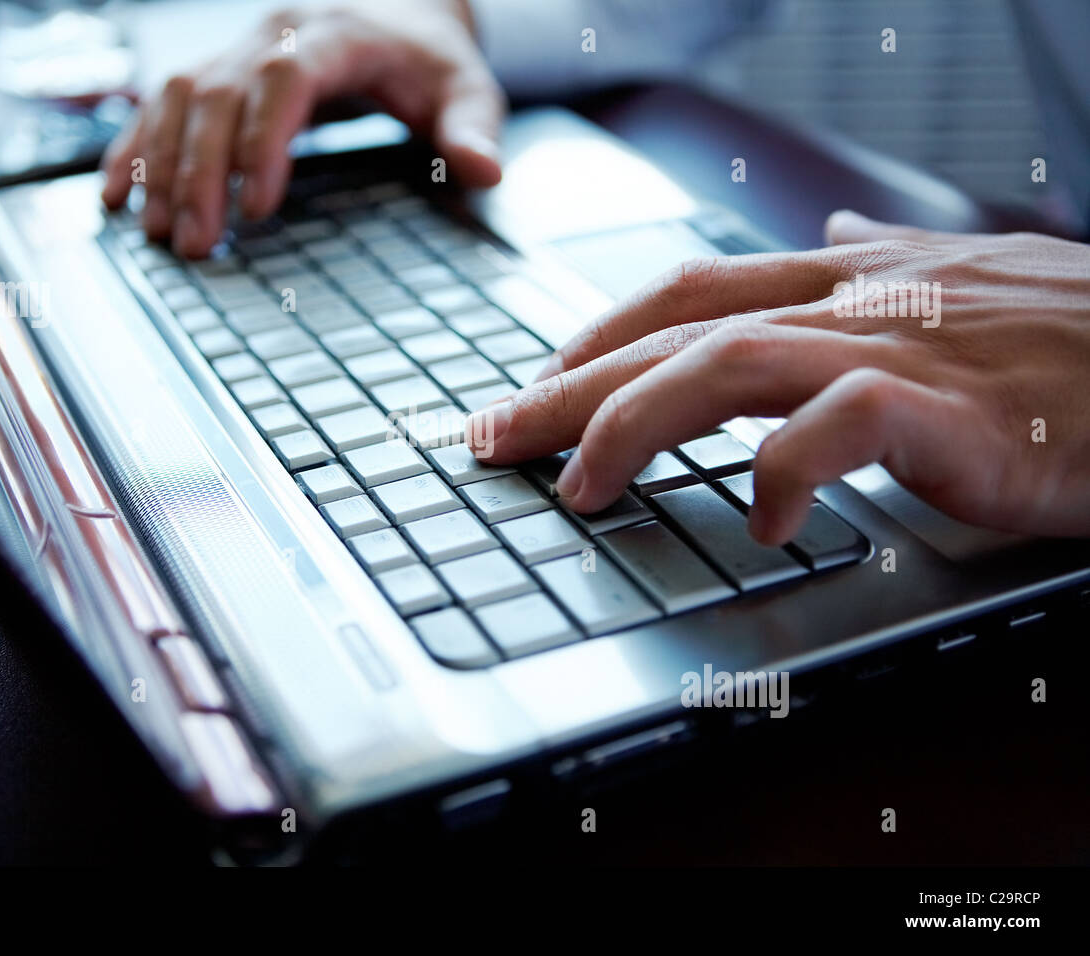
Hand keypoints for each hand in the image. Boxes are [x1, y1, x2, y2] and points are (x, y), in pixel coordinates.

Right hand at [99, 0, 502, 256]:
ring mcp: (238, 47)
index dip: (263, 140)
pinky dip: (135, 148)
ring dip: (161, 165)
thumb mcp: (465, 89)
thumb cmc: (429, 61)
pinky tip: (116, 198)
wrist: (397, 11)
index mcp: (335, 34)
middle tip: (196, 245)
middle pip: (220, 93)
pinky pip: (161, 101)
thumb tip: (485, 173)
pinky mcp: (218, 69)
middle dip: (201, 171)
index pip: (285, 79)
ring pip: (180, 95)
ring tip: (156, 234)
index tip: (257, 207)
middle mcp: (275, 33)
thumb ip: (473, 130)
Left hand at [465, 212, 1089, 545]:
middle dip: (568, 386)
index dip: (599, 332)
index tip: (535, 380)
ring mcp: (899, 347)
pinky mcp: (953, 407)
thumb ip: (880, 262)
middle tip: (491, 440)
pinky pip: (844, 426)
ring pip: (729, 364)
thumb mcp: (962, 279)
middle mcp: (854, 301)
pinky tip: (763, 523)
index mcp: (845, 280)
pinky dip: (789, 472)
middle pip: (675, 332)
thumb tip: (833, 235)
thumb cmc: (1071, 337)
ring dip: (634, 425)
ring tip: (581, 489)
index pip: (690, 291)